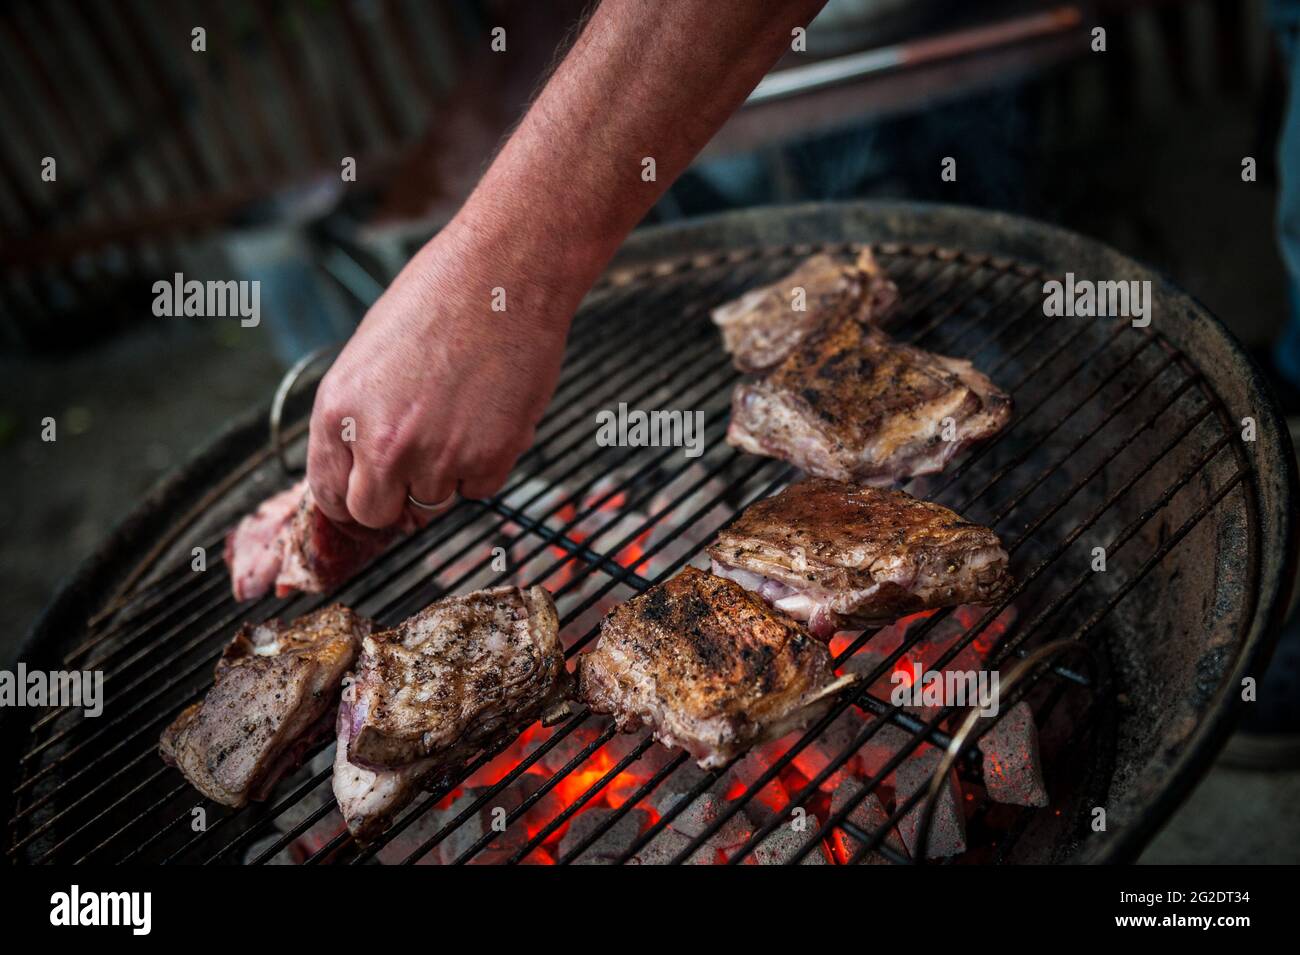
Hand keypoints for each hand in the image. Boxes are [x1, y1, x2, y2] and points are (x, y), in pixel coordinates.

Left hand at [306, 212, 580, 528]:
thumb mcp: (368, 355)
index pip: (331, 495)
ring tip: (461, 415)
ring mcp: (436, 457)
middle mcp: (381, 443)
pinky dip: (486, 464)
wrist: (504, 274)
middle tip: (419, 463)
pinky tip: (489, 414)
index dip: (352, 496)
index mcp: (339, 411)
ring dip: (446, 473)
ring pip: (434, 502)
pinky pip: (480, 489)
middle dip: (395, 497)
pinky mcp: (488, 460)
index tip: (370, 492)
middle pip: (377, 513)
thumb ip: (359, 416)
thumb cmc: (439, 298)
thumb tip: (362, 467)